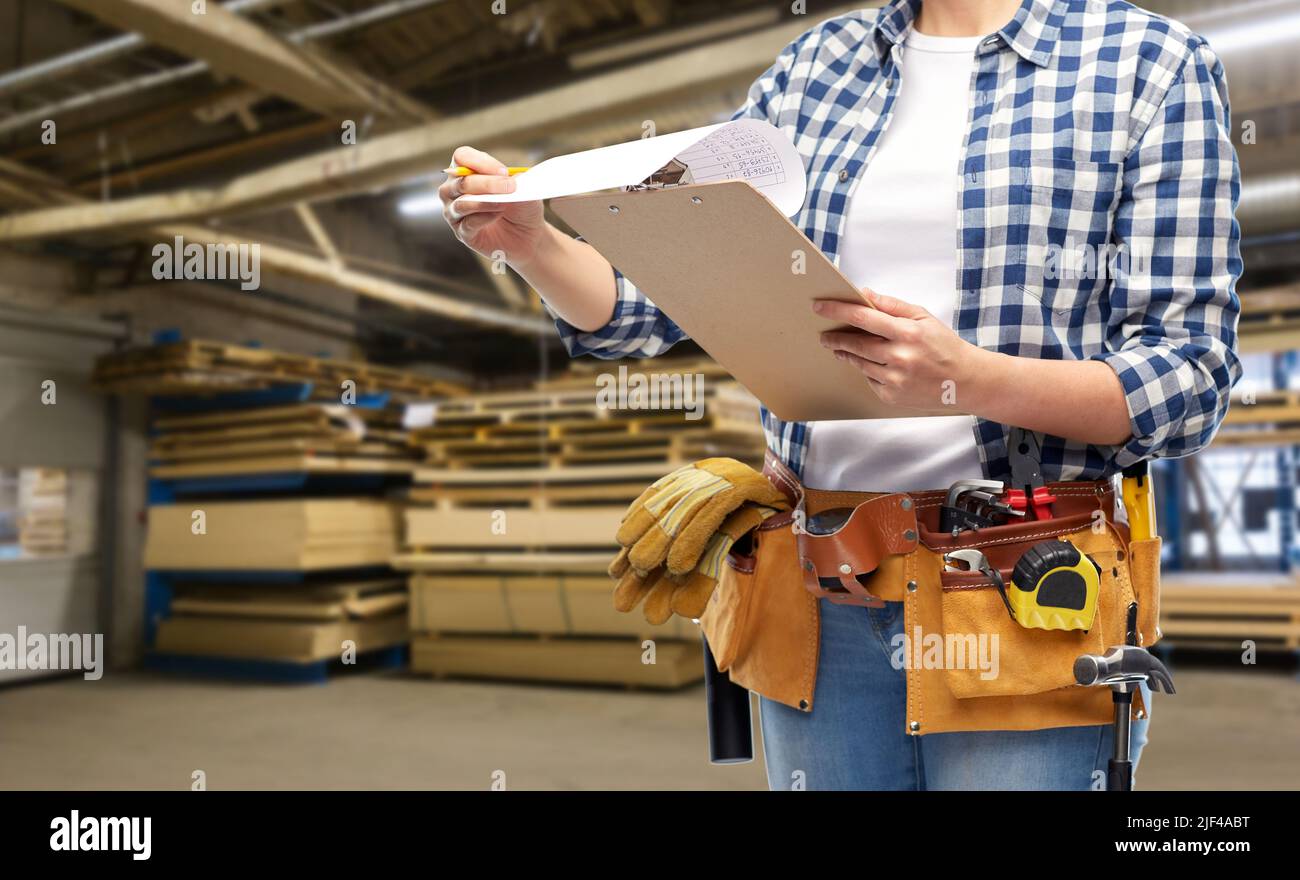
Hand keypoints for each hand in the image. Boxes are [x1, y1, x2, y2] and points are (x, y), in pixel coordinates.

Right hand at [439, 146, 550, 266]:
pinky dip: (484, 218)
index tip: (504, 172)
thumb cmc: (519, 205)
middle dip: (487, 183)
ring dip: (485, 202)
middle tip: (510, 187)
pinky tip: (497, 215)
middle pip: (461, 181)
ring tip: (504, 203)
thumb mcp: (522, 188)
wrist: (525, 233)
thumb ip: (514, 180)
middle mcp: (453, 189)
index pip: (461, 156)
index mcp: (465, 170)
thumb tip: (511, 177)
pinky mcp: (461, 232)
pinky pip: (468, 223)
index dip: (481, 162)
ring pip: (462, 203)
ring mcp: (454, 212)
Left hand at [814, 289, 991, 411]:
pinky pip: (870, 380)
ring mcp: (895, 379)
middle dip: (836, 338)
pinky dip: (868, 371)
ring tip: (839, 347)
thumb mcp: (923, 318)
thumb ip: (892, 305)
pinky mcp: (892, 396)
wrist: (965, 381)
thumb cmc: (943, 345)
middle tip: (824, 335)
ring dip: (847, 354)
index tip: (819, 306)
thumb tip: (864, 294)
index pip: (865, 318)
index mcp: (908, 333)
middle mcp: (900, 357)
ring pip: (860, 363)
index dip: (839, 311)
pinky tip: (873, 365)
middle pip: (856, 344)